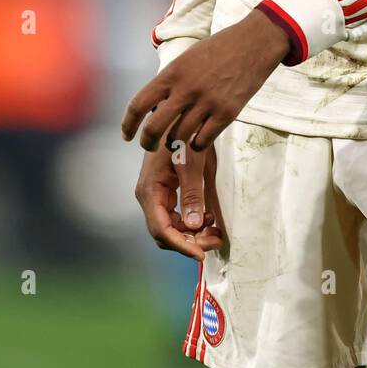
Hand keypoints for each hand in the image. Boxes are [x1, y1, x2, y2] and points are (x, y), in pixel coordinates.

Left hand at [121, 10, 290, 152]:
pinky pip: (202, 142)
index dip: (128, 124)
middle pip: (154, 128)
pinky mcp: (226, 113)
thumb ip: (170, 82)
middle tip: (150, 146)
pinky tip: (198, 139)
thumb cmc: (218, 49)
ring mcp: (207, 102)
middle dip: (147, 142)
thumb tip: (153, 107)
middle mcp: (186, 89)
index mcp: (172, 73)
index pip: (138, 104)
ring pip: (178, 138)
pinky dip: (196, 145)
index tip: (127, 135)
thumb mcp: (186, 58)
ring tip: (177, 140)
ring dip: (174, 144)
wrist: (254, 43)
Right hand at [133, 131, 225, 260]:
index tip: (202, 253)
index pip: (162, 230)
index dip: (182, 246)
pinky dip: (192, 223)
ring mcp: (157, 195)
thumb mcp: (191, 161)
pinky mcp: (167, 192)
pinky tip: (209, 218)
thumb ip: (192, 193)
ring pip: (173, 228)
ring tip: (216, 230)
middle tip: (217, 240)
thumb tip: (194, 225)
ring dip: (193, 235)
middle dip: (191, 242)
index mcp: (150, 190)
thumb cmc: (181, 133)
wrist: (176, 113)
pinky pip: (177, 217)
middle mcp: (150, 196)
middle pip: (167, 233)